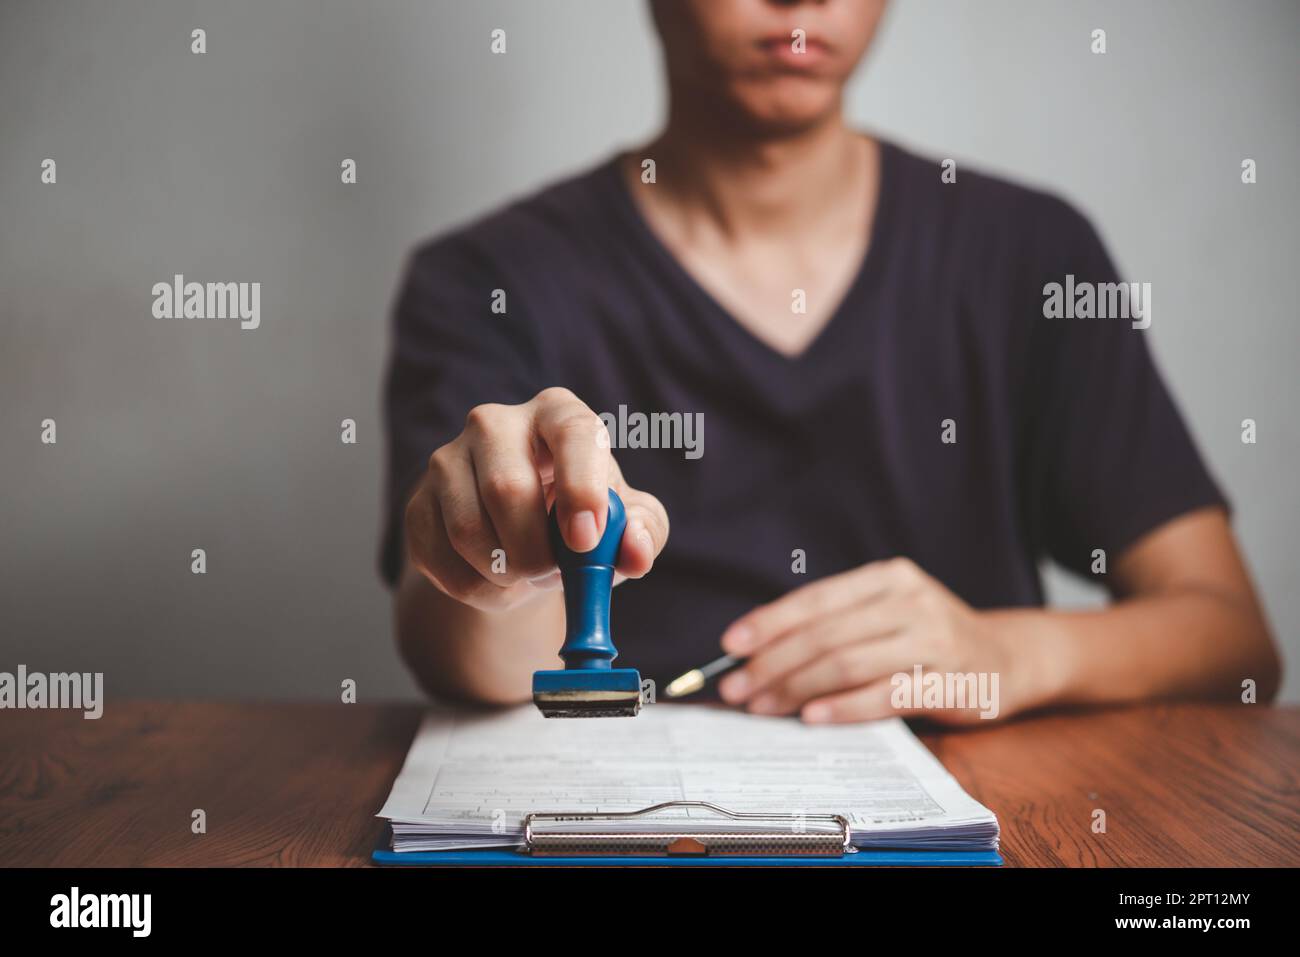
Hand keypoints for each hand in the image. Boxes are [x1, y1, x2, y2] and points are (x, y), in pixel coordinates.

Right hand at [404, 387, 669, 609]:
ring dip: (505, 574)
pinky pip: (440, 559)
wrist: (520, 539)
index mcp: (557, 413)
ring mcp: (447, 460)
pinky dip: (476, 589)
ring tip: (527, 574)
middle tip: (552, 573)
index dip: (579, 486)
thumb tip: (635, 552)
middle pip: (506, 488)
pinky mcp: (417, 502)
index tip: (585, 539)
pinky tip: (496, 580)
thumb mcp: (624, 521)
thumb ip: (644, 532)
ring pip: (468, 531)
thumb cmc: (581, 517)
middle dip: (535, 551)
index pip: (571, 431)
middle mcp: (496, 423)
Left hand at [717, 558, 1034, 724]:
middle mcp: (910, 601)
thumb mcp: (887, 613)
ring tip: (764, 705)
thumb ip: (836, 625)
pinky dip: (843, 708)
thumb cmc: (930, 638)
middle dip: (772, 663)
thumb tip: (759, 652)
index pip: (816, 598)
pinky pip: (884, 695)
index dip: (769, 622)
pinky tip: (813, 716)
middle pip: (825, 634)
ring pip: (847, 663)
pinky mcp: (949, 682)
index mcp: (887, 578)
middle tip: (737, 687)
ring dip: (797, 688)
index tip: (730, 644)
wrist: (1009, 659)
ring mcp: (933, 640)